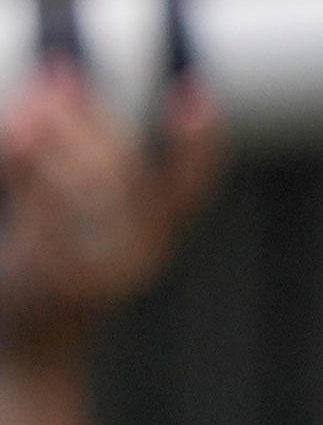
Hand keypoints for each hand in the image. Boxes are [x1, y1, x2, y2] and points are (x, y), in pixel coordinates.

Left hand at [0, 70, 217, 373]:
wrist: (27, 350)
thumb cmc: (42, 270)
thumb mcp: (66, 217)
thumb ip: (64, 161)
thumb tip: (53, 88)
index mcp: (152, 234)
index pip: (189, 182)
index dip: (200, 139)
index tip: (194, 90)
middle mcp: (141, 253)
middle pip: (125, 171)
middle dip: (90, 117)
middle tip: (59, 74)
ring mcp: (104, 270)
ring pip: (88, 188)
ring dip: (55, 137)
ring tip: (25, 108)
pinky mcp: (63, 281)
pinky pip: (45, 213)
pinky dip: (27, 170)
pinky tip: (13, 137)